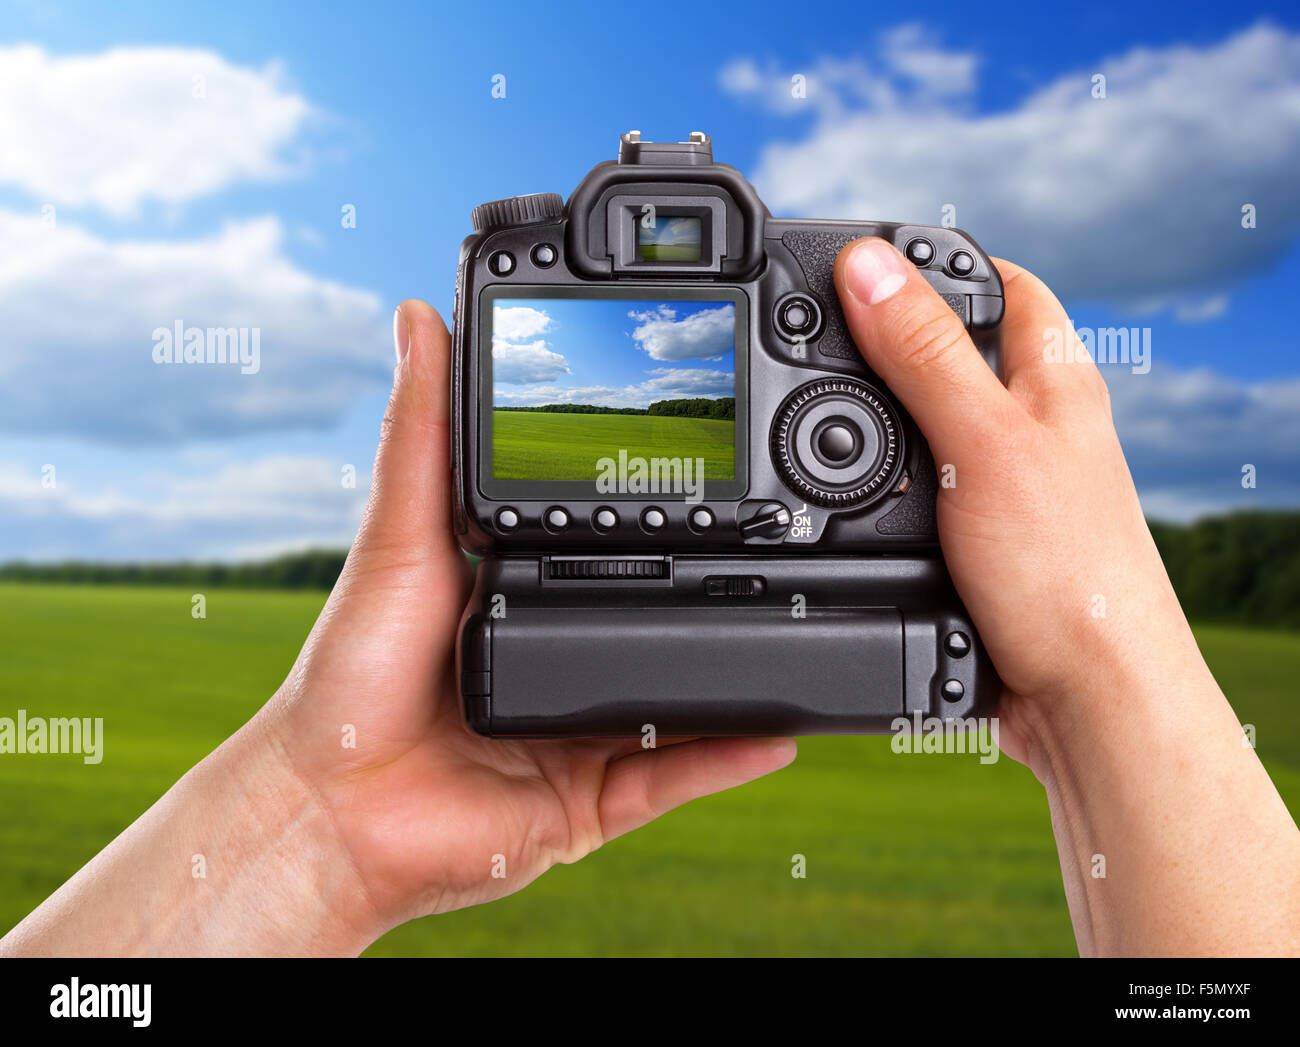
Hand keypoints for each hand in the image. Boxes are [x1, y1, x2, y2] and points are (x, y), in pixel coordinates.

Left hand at [0, 300, 794, 957]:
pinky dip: (732, 754)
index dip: (649, 513)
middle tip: (782, 547)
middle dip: (714, 594)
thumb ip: (424, 437)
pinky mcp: (596, 800)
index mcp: (521, 597)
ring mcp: (585, 733)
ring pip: (681, 698)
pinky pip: (679, 776)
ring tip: (808, 629)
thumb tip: (418, 318)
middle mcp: (560, 662)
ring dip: (741, 673)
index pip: (603, 546)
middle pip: (654, 622)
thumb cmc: (351, 681)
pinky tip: (787, 729)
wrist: (333, 815)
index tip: (701, 460)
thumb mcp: (400, 539)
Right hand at [833, 238, 1299, 954]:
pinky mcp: (981, 542)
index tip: (870, 256)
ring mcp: (1008, 487)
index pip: (1005, 285)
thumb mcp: (982, 442)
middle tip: (822, 328)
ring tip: (817, 405)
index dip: (940, 261)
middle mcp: (1037, 427)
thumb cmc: (1067, 571)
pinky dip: (880, 485)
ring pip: (932, 426)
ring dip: (878, 416)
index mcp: (1055, 381)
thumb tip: (867, 266)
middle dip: (892, 336)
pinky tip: (845, 496)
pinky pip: (922, 491)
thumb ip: (923, 355)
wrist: (1086, 697)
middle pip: (960, 351)